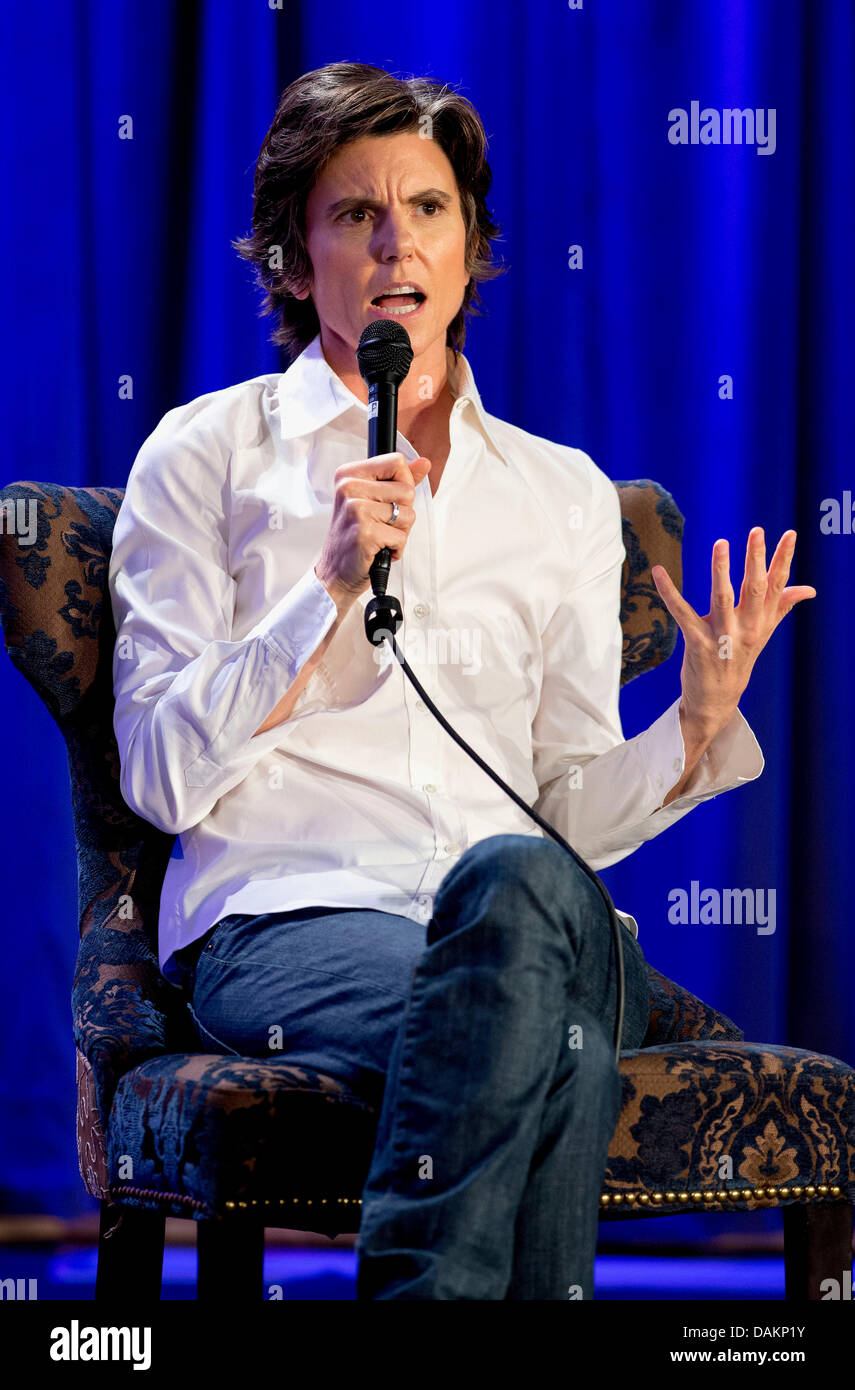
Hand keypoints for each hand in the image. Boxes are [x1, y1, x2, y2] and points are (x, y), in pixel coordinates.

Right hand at [315, 452, 431, 602]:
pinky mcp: (364, 533)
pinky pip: (402, 537)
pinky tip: (378, 549)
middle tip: (381, 524)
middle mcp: (349, 488)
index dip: (403, 484)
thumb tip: (424, 463)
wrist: (336, 572)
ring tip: (379, 537)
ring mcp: (355, 510)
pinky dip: (395, 548)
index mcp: (349, 474)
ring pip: (407, 514)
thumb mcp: (375, 501)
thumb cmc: (355, 536)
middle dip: (403, 512)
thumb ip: (399, 480)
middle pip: (407, 490)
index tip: (387, 501)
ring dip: (400, 532)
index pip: (396, 462)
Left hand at [651, 527, 816, 742]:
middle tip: (756, 531)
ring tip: (721, 544)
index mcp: (762, 622)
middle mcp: (747, 628)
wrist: (717, 700)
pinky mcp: (698, 643)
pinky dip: (669, 592)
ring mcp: (722, 636)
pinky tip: (658, 572)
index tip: (790, 534)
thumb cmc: (739, 660)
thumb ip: (782, 607)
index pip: (778, 586)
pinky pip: (682, 613)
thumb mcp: (763, 634)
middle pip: (755, 589)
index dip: (783, 559)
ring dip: (721, 570)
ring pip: (723, 597)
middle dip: (755, 559)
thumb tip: (809, 589)